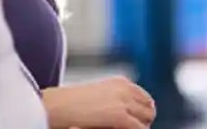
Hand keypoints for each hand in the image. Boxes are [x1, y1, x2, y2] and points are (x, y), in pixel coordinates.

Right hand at [41, 77, 155, 128]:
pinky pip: (139, 128)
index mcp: (121, 82)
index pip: (145, 98)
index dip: (143, 111)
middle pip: (149, 108)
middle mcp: (125, 89)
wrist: (58, 106)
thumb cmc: (70, 105)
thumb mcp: (98, 98)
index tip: (139, 121)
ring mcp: (123, 101)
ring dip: (141, 125)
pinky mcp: (119, 116)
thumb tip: (126, 114)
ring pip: (147, 118)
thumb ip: (113, 101)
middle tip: (136, 127)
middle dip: (144, 119)